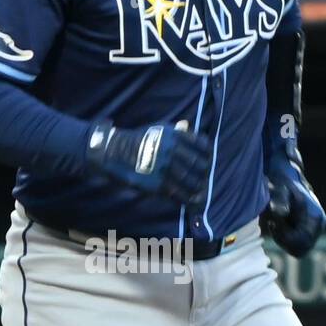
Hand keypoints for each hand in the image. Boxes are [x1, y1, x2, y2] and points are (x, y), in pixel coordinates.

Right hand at [86, 119, 211, 203]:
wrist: (117, 153)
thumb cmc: (138, 140)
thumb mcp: (157, 129)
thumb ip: (175, 130)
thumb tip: (186, 125)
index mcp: (175, 136)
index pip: (203, 146)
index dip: (208, 155)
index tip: (207, 160)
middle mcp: (173, 151)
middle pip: (200, 166)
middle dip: (204, 173)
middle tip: (203, 177)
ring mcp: (166, 169)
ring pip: (192, 182)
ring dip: (198, 188)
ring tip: (198, 191)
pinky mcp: (159, 184)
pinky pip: (180, 194)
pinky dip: (188, 199)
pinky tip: (190, 200)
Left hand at [261, 151, 325, 257]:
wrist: (284, 179)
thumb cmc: (280, 184)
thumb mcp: (278, 189)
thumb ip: (279, 201)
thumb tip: (281, 213)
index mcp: (316, 217)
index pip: (301, 243)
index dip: (284, 237)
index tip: (273, 223)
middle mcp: (319, 226)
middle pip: (299, 250)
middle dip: (283, 240)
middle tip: (273, 223)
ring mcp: (315, 231)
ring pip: (297, 251)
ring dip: (282, 240)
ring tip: (275, 222)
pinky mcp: (308, 234)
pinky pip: (294, 247)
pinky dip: (283, 239)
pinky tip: (278, 225)